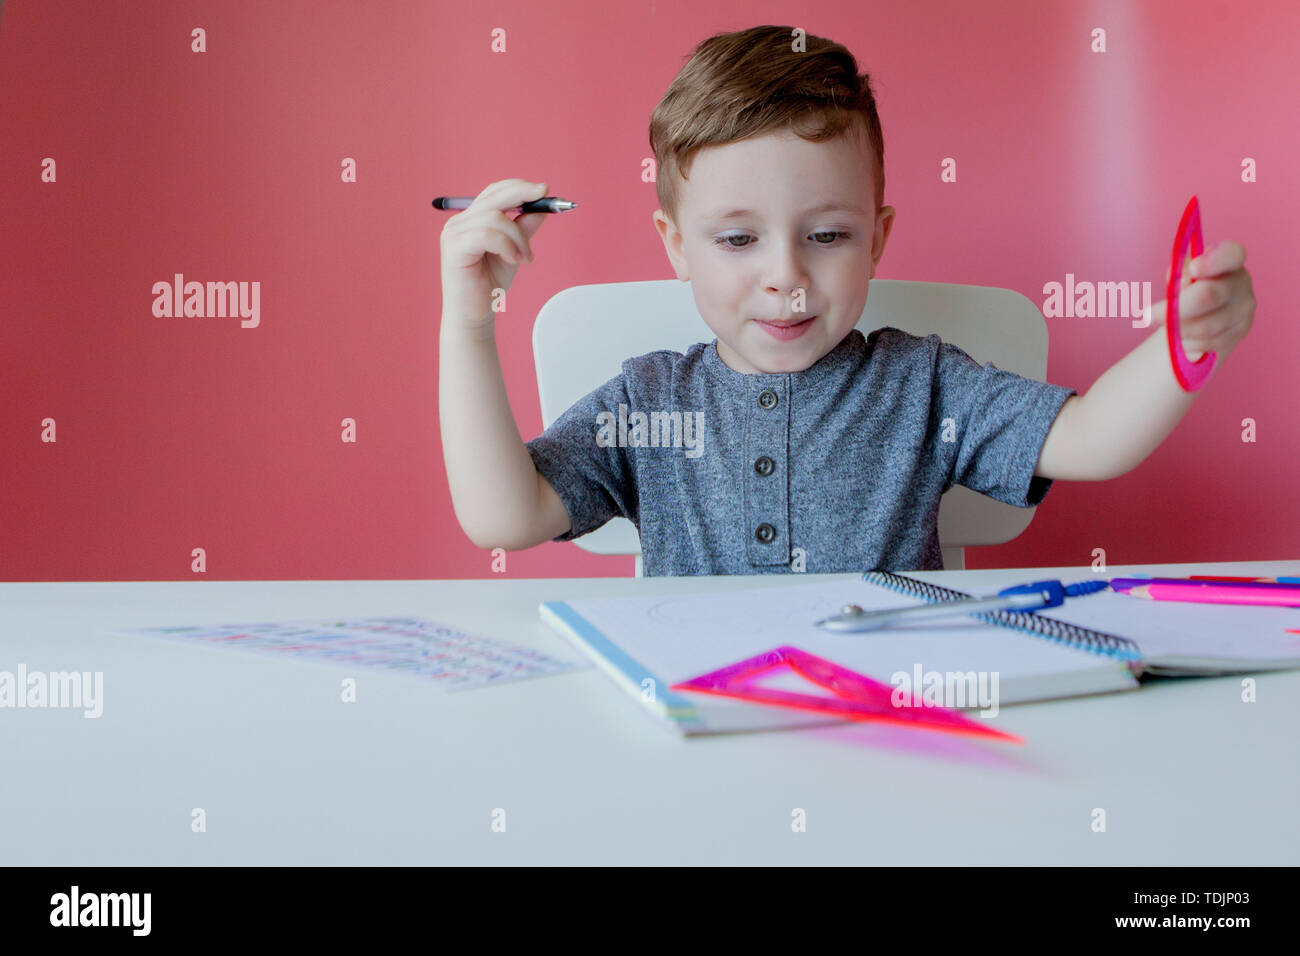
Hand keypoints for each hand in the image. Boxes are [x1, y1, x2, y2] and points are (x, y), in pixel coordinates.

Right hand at [439, 179, 549, 330]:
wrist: (475, 315)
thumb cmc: (489, 286)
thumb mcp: (514, 251)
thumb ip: (524, 229)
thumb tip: (543, 209)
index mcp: (471, 219)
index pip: (494, 192)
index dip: (519, 187)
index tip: (544, 190)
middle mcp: (459, 222)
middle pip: (493, 196)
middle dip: (523, 196)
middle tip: (547, 204)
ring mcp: (453, 233)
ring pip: (494, 217)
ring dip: (518, 236)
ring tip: (525, 257)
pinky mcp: (454, 248)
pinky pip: (487, 235)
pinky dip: (507, 245)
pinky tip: (514, 260)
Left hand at [1147, 239, 1254, 361]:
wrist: (1197, 319)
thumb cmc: (1186, 289)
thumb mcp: (1179, 276)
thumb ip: (1180, 275)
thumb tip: (1184, 285)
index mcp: (1229, 259)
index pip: (1231, 254)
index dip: (1213, 261)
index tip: (1194, 269)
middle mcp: (1242, 283)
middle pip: (1209, 295)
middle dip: (1175, 308)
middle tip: (1146, 316)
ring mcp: (1244, 310)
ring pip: (1205, 326)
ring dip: (1178, 328)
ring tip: (1168, 325)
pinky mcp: (1239, 334)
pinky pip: (1206, 343)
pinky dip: (1187, 342)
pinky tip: (1184, 337)